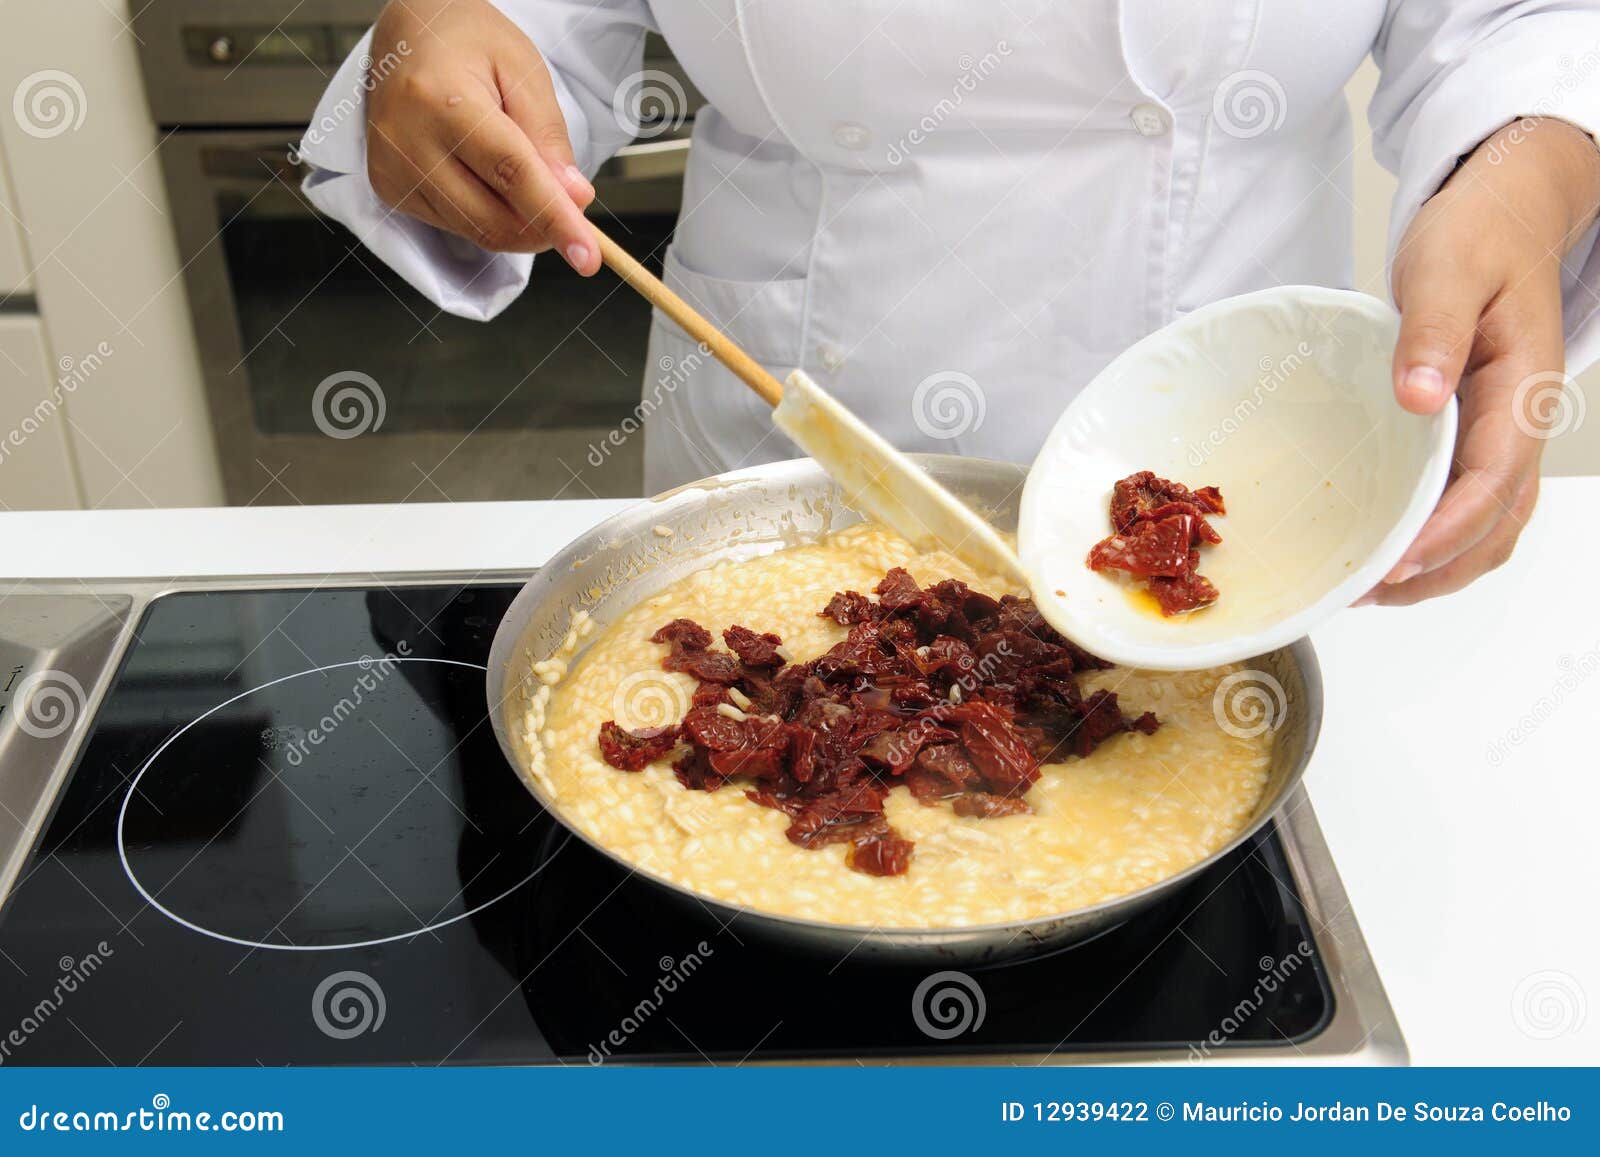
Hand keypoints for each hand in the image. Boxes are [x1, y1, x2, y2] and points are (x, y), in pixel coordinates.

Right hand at [365, 0, 599, 271]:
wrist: (409, 35)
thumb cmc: (468, 42)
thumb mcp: (524, 71)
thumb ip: (549, 136)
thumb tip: (573, 199)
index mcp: (442, 100)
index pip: (511, 175)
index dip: (554, 219)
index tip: (587, 257)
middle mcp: (408, 141)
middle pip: (493, 218)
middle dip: (543, 227)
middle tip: (570, 204)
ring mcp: (393, 170)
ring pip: (476, 230)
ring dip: (517, 222)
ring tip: (523, 173)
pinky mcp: (389, 189)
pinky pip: (455, 225)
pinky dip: (487, 215)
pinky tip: (486, 175)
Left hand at [1364, 117, 1599, 605]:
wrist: (1505, 212)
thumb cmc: (1476, 235)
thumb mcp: (1444, 269)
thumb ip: (1432, 332)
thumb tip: (1419, 397)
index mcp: (1520, 387)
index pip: (1493, 479)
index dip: (1448, 530)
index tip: (1398, 562)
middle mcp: (1521, 420)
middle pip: (1497, 521)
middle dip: (1439, 568)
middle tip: (1366, 591)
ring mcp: (1503, 431)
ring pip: (1489, 524)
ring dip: (1439, 567)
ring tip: (1371, 588)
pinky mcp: (1479, 433)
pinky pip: (1471, 504)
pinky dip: (1437, 540)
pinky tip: (1388, 549)